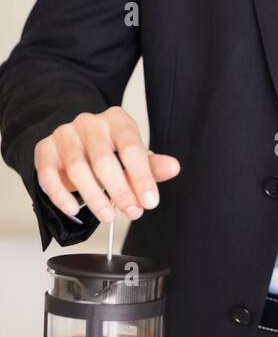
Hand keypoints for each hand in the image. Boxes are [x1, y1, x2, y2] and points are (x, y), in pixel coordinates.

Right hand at [35, 105, 180, 223]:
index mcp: (117, 120)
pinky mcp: (44, 148)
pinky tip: (72, 209)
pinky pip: (48, 174)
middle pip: (104, 160)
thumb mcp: (134, 157)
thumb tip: (173, 167)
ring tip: (108, 216)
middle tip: (131, 212)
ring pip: (77, 168)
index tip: (150, 202)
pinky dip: (60, 195)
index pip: (131, 148)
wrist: (77, 143)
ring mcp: (65, 134)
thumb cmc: (110, 151)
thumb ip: (151, 166)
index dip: (141, 177)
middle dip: (120, 191)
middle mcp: (89, 122)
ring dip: (93, 197)